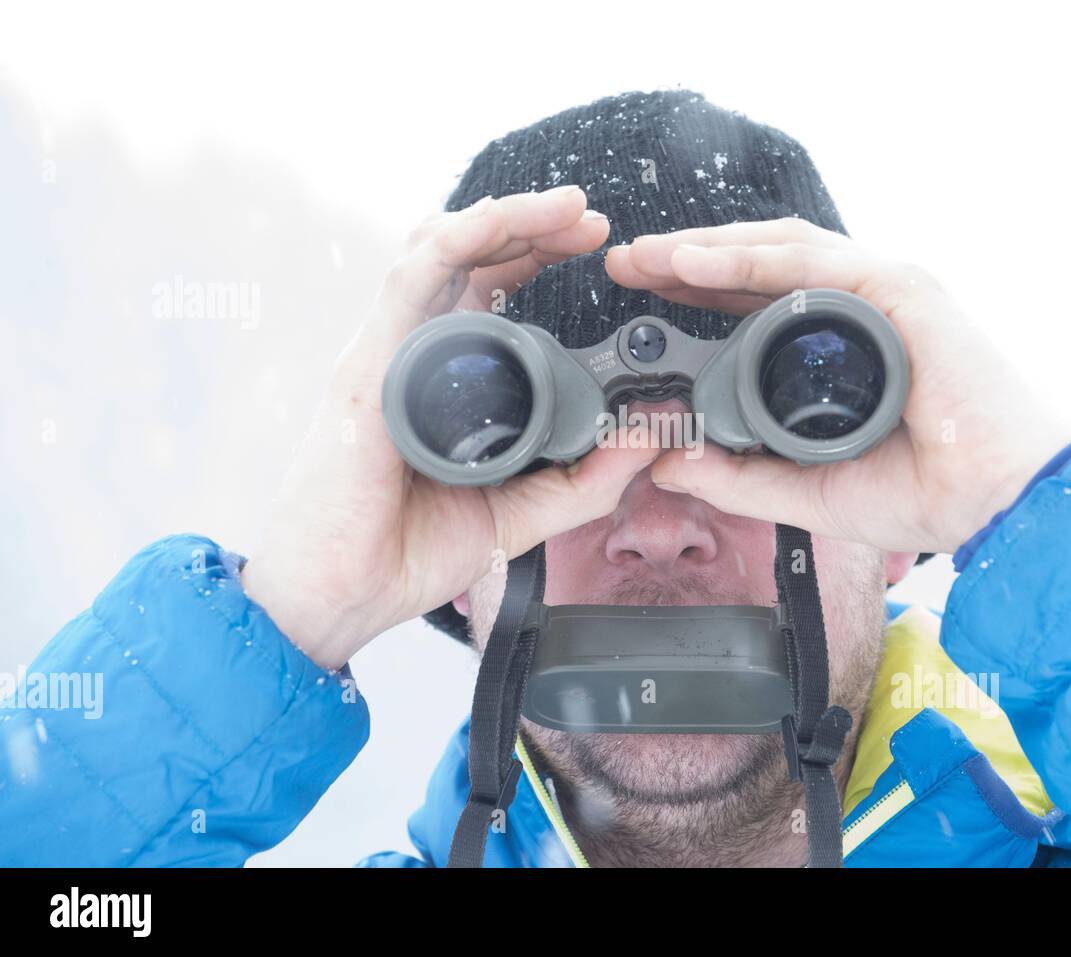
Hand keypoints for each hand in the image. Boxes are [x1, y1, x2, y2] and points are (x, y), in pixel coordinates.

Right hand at [243, 187, 659, 669]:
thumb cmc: (408, 553)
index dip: (539, 254)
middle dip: (532, 223)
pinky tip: (495, 220)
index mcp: (445, 378)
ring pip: (438, 250)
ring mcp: (387, 354)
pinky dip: (453, 242)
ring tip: (565, 207)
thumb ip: (583, 482)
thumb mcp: (520, 514)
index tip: (599, 246)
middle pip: (470, 256)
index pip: (489, 289)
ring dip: (504, 215)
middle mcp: (413, 354)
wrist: (342, 598)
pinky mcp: (365, 368)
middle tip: (592, 217)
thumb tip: (647, 441)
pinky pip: (407, 283)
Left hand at [605, 218, 1070, 555]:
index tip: (642, 298)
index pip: (756, 304)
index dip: (696, 295)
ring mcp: (880, 292)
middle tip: (627, 265)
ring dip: (706, 250)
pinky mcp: (899, 288)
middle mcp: (858, 310)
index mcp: (840, 347)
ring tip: (649, 258)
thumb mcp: (808, 490)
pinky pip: (812, 263)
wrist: (997, 503)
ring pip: (779, 250)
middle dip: (688, 261)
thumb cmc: (926, 493)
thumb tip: (670, 462)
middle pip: (759, 266)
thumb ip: (739, 477)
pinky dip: (748, 259)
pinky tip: (695, 263)